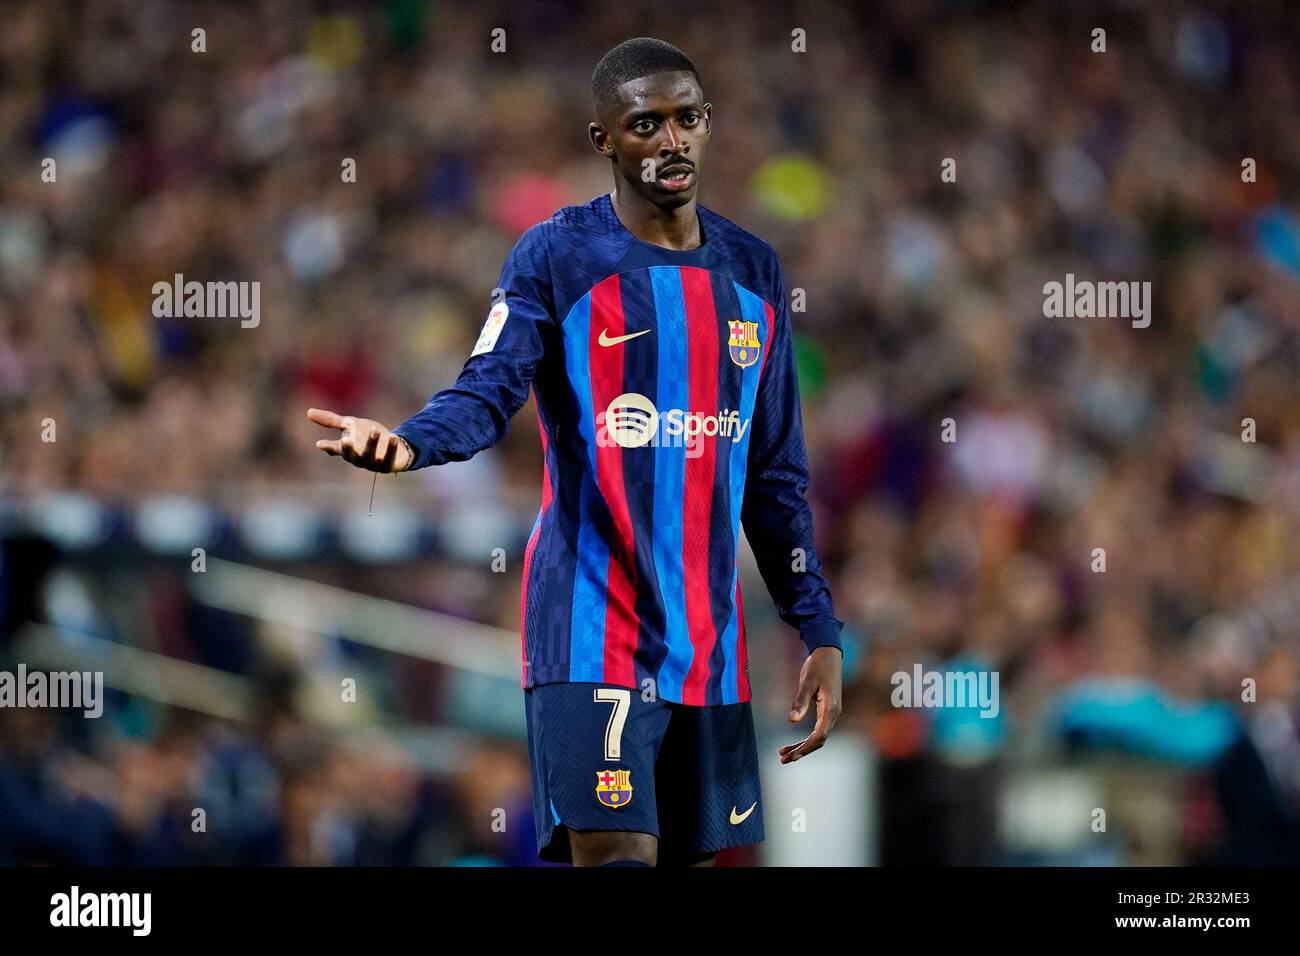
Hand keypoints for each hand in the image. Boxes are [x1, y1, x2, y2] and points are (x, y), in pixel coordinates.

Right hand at [308, 407, 412, 472]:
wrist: (392, 445)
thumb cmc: (366, 435)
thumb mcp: (350, 425)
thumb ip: (332, 421)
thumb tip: (308, 412)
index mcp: (347, 449)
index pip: (335, 449)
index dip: (328, 447)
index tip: (320, 444)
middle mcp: (358, 458)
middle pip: (352, 456)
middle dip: (349, 449)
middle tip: (346, 439)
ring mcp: (373, 463)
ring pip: (370, 456)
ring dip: (372, 444)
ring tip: (374, 431)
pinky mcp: (388, 465)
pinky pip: (389, 457)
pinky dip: (391, 447)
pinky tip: (393, 436)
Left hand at [779, 646, 842, 763]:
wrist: (828, 653)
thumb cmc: (818, 665)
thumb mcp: (807, 681)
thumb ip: (800, 701)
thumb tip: (792, 721)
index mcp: (831, 708)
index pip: (820, 735)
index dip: (807, 747)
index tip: (793, 755)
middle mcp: (833, 713)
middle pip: (819, 740)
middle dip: (802, 751)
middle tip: (783, 759)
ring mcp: (831, 713)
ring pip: (818, 737)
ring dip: (802, 746)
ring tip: (783, 754)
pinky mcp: (826, 711)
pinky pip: (817, 730)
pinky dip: (805, 738)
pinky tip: (792, 743)